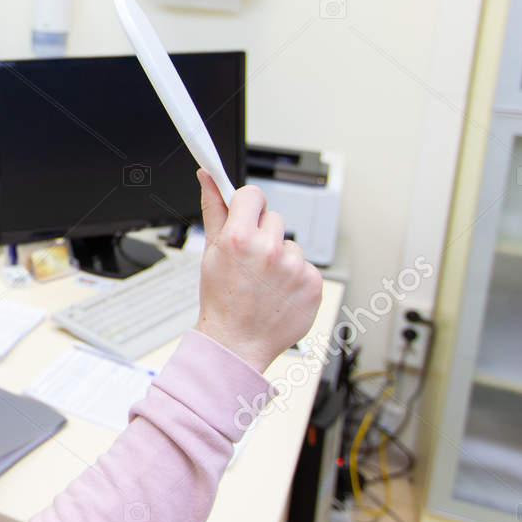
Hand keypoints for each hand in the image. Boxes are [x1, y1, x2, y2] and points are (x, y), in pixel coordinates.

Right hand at [193, 168, 322, 373]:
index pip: (252, 195)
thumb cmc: (221, 301)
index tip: (244, 214)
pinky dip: (295, 277)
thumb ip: (213, 210)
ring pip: (290, 244)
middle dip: (262, 234)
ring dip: (280, 257)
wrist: (237, 343)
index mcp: (239, 239)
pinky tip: (279, 292)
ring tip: (265, 281)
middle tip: (250, 260)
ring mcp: (294, 268)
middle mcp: (269, 250)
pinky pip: (305, 266)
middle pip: (273, 218)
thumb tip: (208, 177)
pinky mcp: (313, 283)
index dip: (246, 205)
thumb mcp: (210, 253)